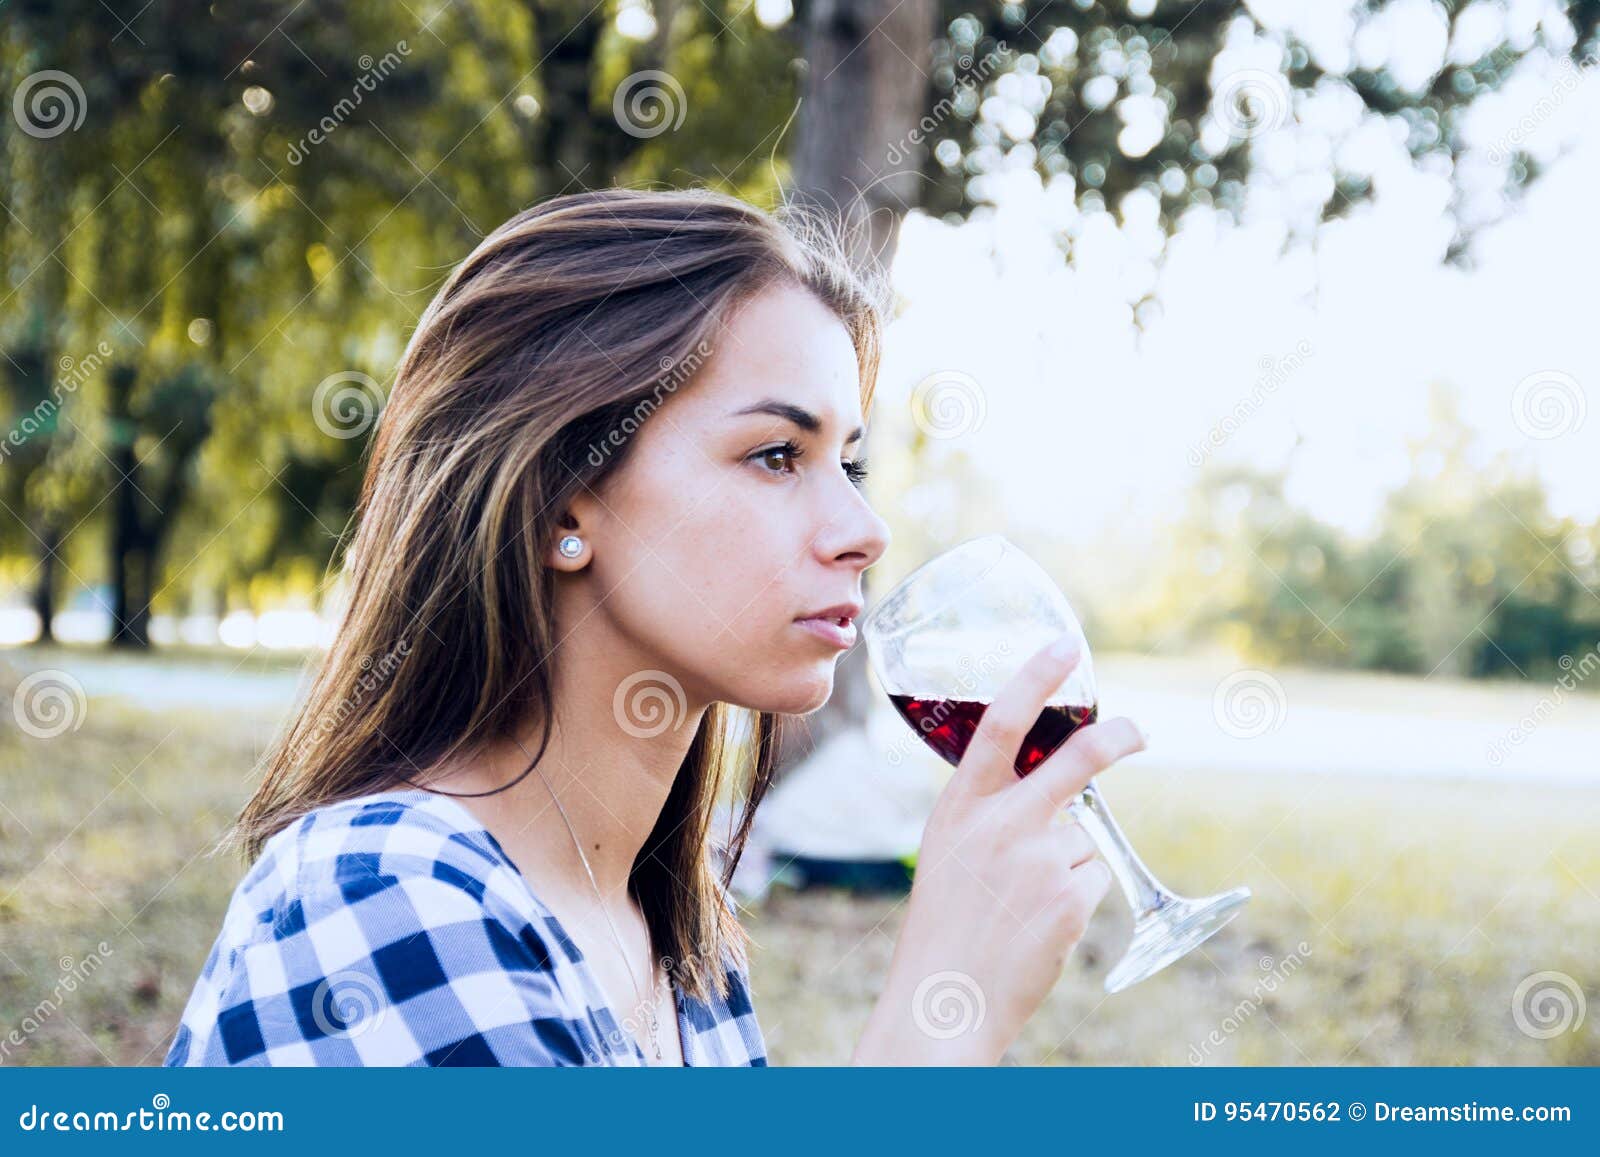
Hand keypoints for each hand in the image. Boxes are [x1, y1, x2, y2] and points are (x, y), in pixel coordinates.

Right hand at [853, 633, 1146, 1064]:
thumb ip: (990, 812)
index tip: (1064, 647)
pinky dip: (1075, 896)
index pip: (1000, 723)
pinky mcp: (1071, 896)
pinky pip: (1092, 877)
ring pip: (1083, 837)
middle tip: (1138, 731)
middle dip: (1118, 738)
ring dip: (1068, 863)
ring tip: (1023, 902)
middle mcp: (1003, 823)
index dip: (1035, 679)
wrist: (946, 994)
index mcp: (962, 805)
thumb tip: (1052, 794)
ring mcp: (1041, 859)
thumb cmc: (945, 921)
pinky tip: (1039, 922)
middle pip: (1079, 760)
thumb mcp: (950, 849)